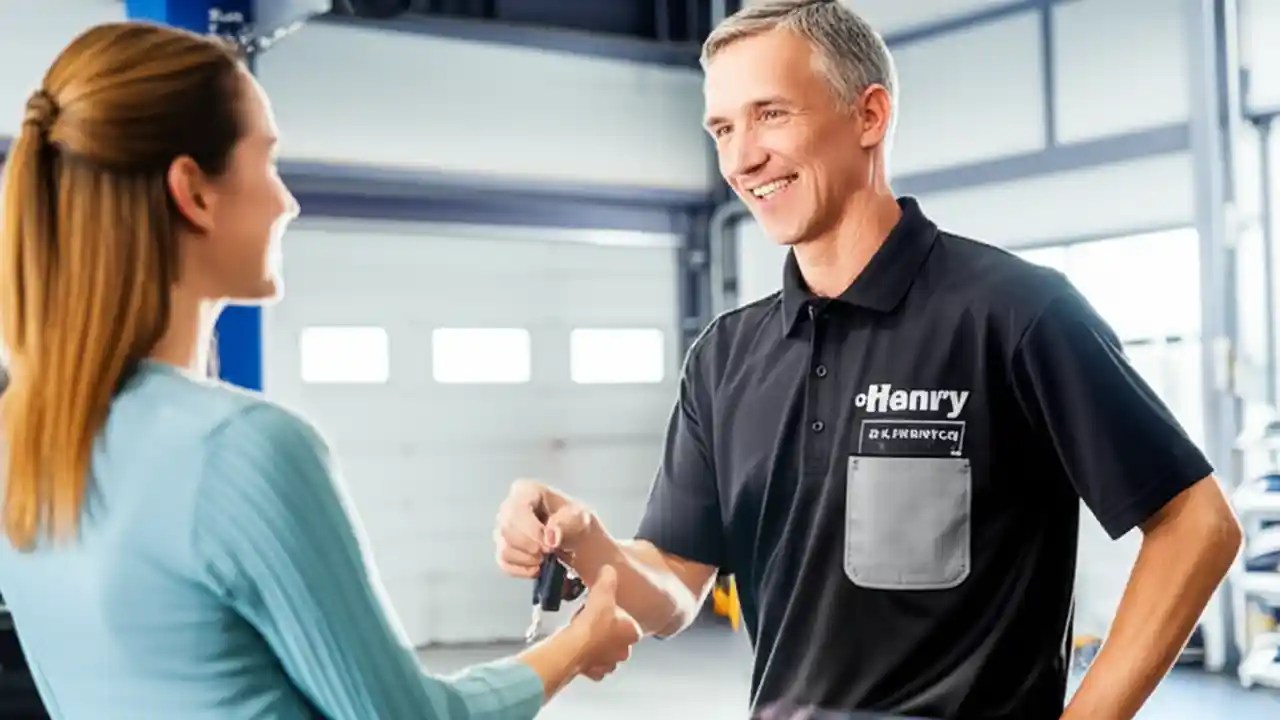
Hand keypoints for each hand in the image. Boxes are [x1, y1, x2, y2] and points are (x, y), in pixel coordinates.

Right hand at [494, 479, 593, 578]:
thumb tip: (550, 537)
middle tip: (550, 552)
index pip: (517, 510)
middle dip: (530, 546)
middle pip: (507, 530)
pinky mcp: (503, 549)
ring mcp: (502, 529)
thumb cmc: (574, 522)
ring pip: (504, 549)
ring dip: (528, 559)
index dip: (532, 530)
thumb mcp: (579, 518)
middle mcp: (508, 507)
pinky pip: (504, 564)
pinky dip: (523, 570)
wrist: (574, 539)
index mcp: (525, 491)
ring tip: (546, 558)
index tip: (551, 543)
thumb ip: (566, 524)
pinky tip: (537, 567)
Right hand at [567, 566, 641, 680]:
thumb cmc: (592, 624)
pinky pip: (593, 666)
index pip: (630, 622)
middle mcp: (624, 651)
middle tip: (594, 621)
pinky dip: (587, 659)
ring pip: (607, 654)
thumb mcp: (602, 593)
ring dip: (598, 646)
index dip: (617, 615)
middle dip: (608, 632)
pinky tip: (579, 649)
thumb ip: (607, 579)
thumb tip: (609, 569)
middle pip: (618, 639)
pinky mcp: (594, 673)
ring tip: (585, 634)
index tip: (606, 610)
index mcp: (633, 632)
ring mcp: (609, 664)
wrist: (574, 646)